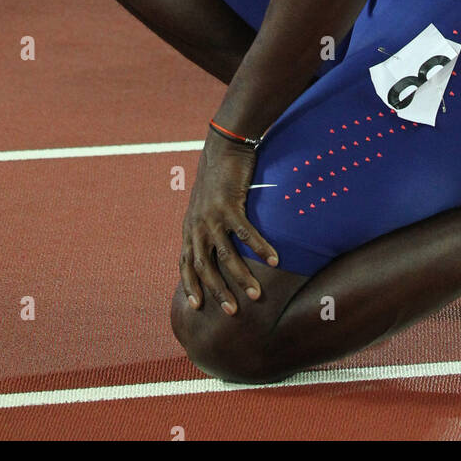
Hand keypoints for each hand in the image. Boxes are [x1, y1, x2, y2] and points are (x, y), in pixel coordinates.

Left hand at [179, 131, 278, 314]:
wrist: (223, 148)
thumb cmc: (217, 179)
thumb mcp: (205, 206)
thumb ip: (207, 226)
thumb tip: (215, 246)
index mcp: (190, 228)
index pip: (185, 263)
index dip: (190, 285)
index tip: (197, 307)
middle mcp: (198, 226)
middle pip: (205, 267)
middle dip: (218, 291)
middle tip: (232, 311)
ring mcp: (212, 216)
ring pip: (226, 256)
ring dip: (242, 277)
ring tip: (257, 294)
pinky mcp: (229, 205)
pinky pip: (246, 233)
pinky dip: (260, 248)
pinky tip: (274, 261)